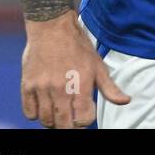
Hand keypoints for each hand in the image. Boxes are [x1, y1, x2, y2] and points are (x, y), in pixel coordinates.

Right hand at [20, 12, 129, 127]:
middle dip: (68, 126)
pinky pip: (29, 112)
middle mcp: (61, 89)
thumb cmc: (78, 47)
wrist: (51, 27)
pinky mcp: (27, 85)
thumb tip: (126, 101)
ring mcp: (42, 88)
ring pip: (46, 120)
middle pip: (63, 124)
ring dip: (52, 122)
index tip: (84, 116)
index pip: (83, 119)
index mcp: (81, 85)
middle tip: (70, 121)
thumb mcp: (98, 65)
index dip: (85, 121)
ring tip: (57, 114)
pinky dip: (36, 114)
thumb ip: (110, 88)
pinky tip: (44, 106)